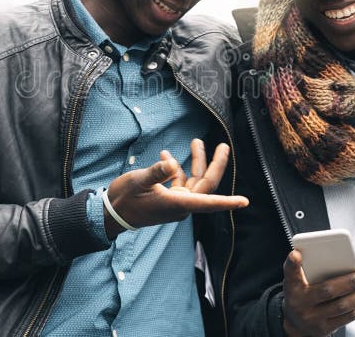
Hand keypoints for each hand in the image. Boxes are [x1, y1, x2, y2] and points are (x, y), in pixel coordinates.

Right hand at [103, 140, 247, 238]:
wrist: (110, 213)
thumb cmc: (124, 199)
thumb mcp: (138, 181)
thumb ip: (156, 172)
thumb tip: (172, 162)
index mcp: (177, 204)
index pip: (208, 201)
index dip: (227, 202)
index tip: (244, 202)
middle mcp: (181, 204)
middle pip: (205, 184)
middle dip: (214, 164)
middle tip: (223, 146)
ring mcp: (175, 201)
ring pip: (194, 180)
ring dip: (196, 161)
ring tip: (196, 141)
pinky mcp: (168, 198)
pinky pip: (180, 182)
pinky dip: (176, 168)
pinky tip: (166, 154)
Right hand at [281, 249, 354, 336]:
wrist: (296, 325)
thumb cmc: (300, 295)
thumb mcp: (295, 282)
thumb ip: (302, 268)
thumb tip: (312, 254)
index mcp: (293, 288)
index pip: (290, 273)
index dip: (293, 264)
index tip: (296, 254)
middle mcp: (301, 304)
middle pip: (329, 290)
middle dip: (352, 280)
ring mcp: (314, 318)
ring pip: (342, 305)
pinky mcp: (325, 329)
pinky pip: (346, 317)